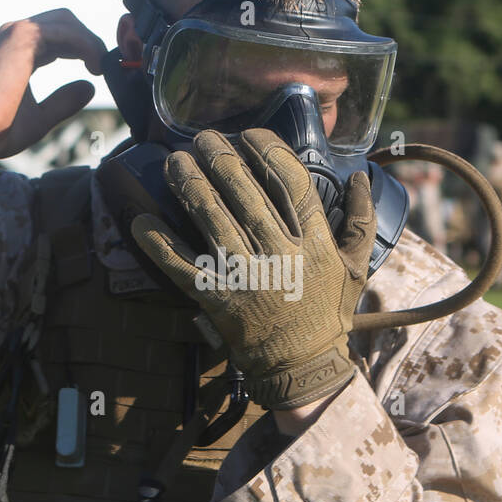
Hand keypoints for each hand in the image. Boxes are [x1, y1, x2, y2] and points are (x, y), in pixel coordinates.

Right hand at [0, 9, 106, 172]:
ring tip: (100, 67)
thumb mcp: (41, 116)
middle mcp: (12, 36)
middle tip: (102, 66)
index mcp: (14, 51)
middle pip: (63, 20)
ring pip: (65, 21)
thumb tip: (90, 88)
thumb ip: (64, 101)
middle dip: (88, 39)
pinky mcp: (21, 38)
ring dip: (90, 41)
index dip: (80, 47)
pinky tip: (94, 66)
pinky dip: (85, 44)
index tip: (96, 69)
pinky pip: (65, 31)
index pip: (55, 35)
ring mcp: (15, 33)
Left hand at [130, 129, 376, 410]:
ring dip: (188, 183)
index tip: (249, 133)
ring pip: (210, 217)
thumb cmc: (328, 314)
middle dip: (219, 156)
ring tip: (175, 160)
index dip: (266, 149)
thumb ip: (361, 221)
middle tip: (202, 137)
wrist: (303, 367)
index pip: (289, 181)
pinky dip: (158, 243)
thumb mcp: (356, 268)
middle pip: (243, 190)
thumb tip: (360, 176)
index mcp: (314, 241)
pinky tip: (140, 220)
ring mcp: (245, 276)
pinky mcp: (217, 299)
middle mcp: (279, 253)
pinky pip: (181, 265)